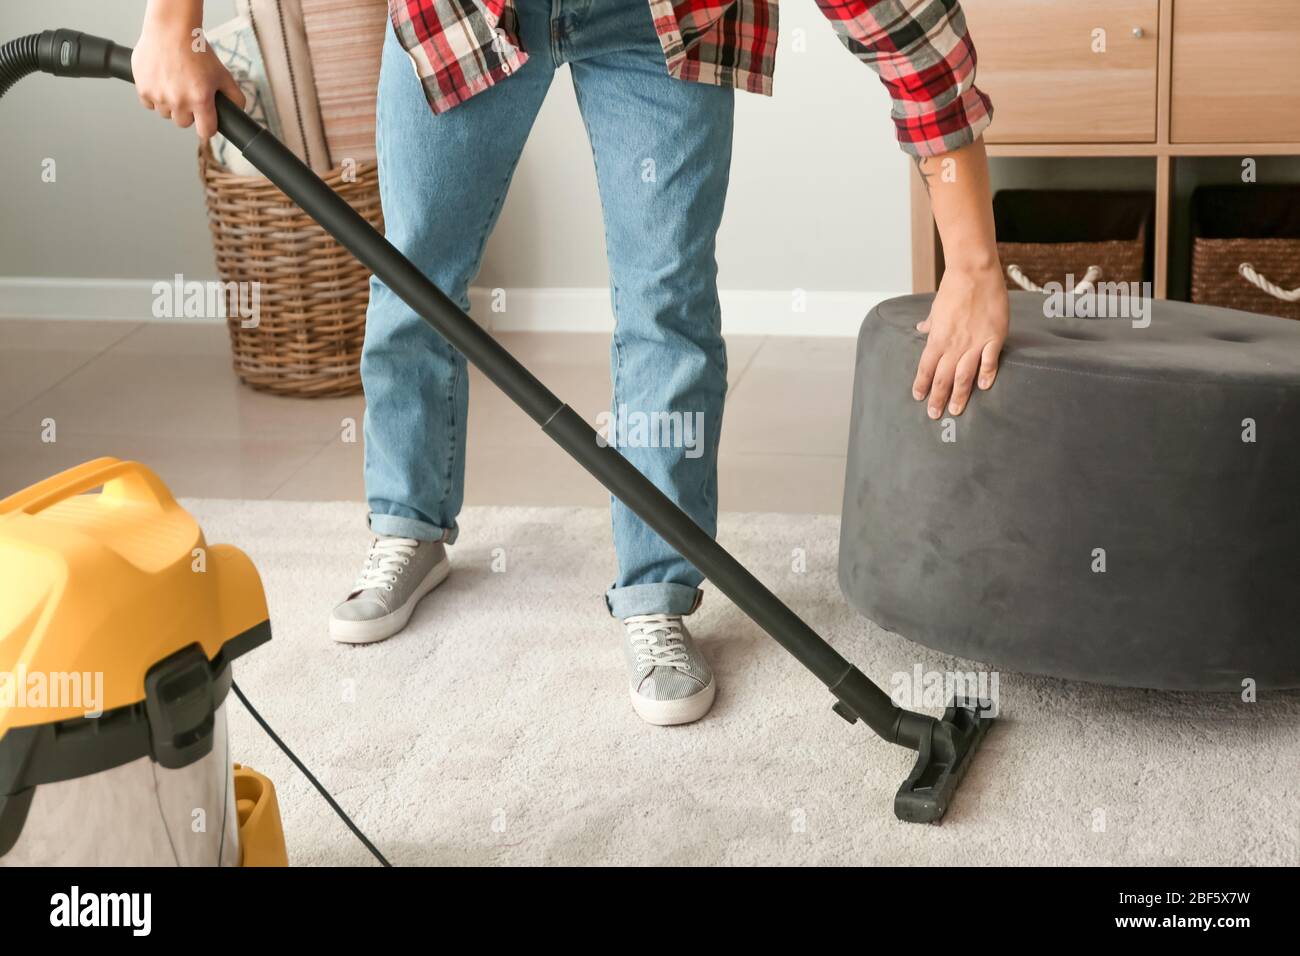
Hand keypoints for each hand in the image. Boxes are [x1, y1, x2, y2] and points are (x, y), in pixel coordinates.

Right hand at [132, 11, 243, 139]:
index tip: (206, 121)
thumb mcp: (223, 74)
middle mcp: (178, 101)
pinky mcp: (143, 89)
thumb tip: (238, 112)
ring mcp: (159, 96)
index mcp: (200, 100)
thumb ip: (235, 97)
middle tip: (189, 94)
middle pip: (184, 123)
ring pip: (166, 114)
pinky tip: (161, 82)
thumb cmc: (196, 49)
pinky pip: (149, 104)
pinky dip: (154, 96)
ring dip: (170, 104)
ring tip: (175, 84)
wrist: (171, 29)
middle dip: (188, 113)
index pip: (205, 132)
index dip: (207, 127)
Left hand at [912, 263, 1008, 417]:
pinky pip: (990, 359)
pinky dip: (987, 374)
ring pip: (964, 374)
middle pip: (943, 377)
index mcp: (938, 338)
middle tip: (934, 415)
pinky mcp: (994, 336)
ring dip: (959, 394)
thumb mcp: (937, 308)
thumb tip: (920, 328)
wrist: (973, 271)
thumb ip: (931, 323)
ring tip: (956, 410)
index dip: (921, 384)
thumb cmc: (953, 288)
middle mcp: (954, 344)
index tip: (918, 398)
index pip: (926, 367)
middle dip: (938, 397)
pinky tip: (985, 387)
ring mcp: (975, 341)